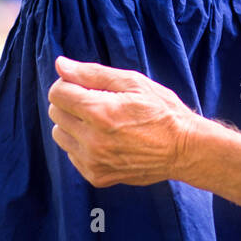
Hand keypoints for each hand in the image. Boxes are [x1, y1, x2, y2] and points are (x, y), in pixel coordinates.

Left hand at [47, 56, 198, 186]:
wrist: (184, 149)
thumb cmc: (162, 111)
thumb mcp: (133, 83)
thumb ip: (92, 73)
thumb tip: (60, 64)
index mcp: (101, 112)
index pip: (58, 93)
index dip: (68, 83)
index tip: (84, 84)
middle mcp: (93, 140)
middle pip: (56, 113)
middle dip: (71, 102)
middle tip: (96, 100)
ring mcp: (93, 162)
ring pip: (59, 135)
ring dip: (73, 124)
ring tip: (100, 121)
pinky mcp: (97, 176)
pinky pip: (72, 154)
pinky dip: (82, 144)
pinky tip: (105, 139)